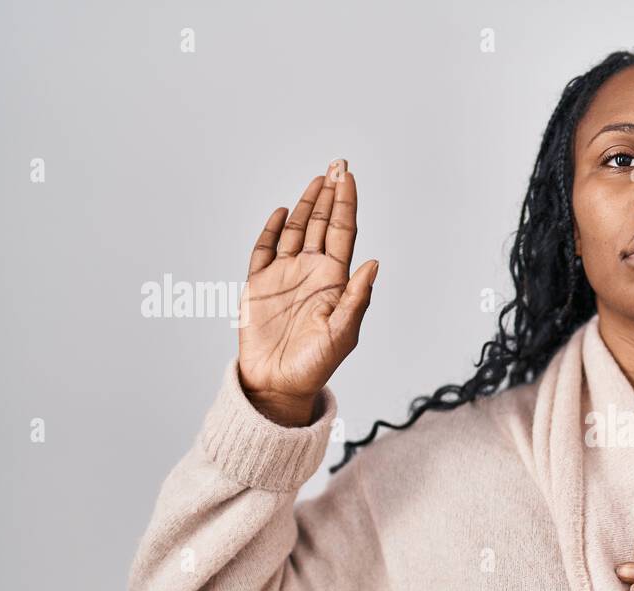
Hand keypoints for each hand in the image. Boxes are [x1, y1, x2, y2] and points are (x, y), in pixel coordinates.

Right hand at [238, 159, 378, 425]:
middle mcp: (312, 272)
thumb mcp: (342, 333)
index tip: (349, 178)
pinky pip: (264, 249)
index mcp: (334, 281)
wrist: (278, 383)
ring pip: (296, 230)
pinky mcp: (259, 284)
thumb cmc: (315, 364)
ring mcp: (285, 275)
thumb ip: (356, 298)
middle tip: (337, 164)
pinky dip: (272, 230)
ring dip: (307, 205)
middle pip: (322, 224)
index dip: (346, 205)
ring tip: (318, 179)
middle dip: (330, 194)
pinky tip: (283, 212)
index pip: (343, 233)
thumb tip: (374, 263)